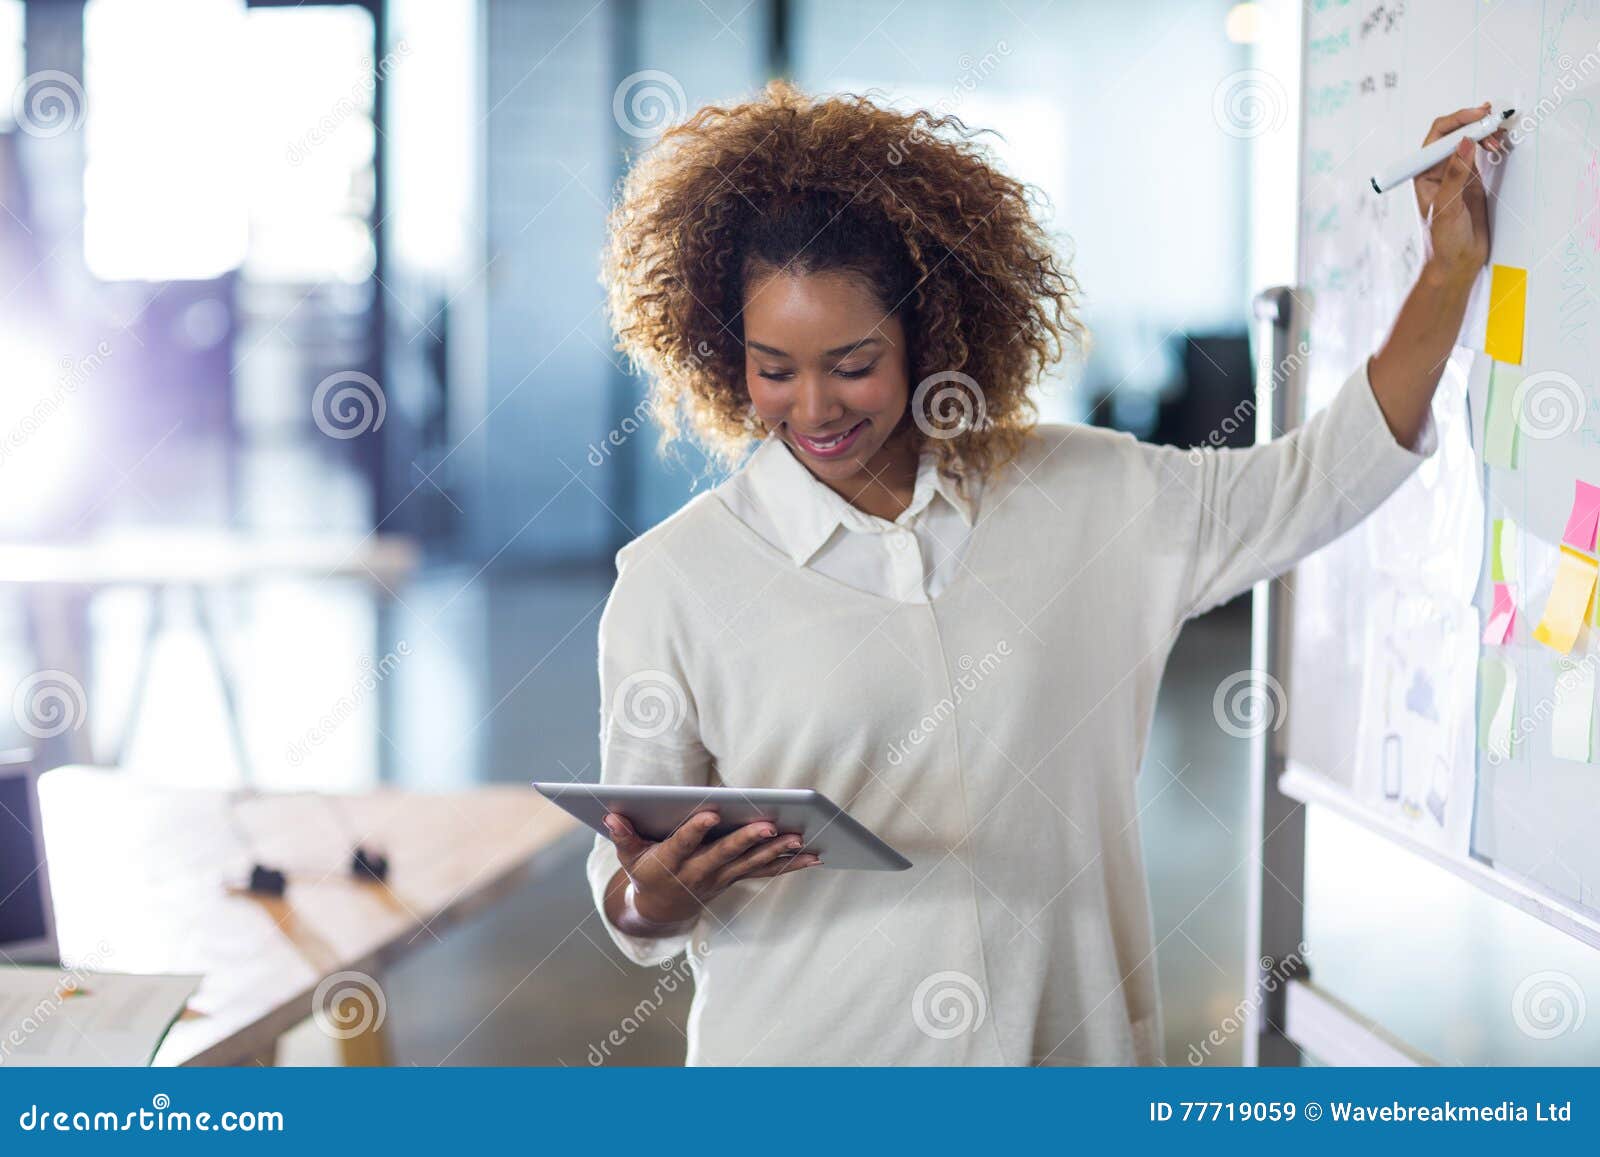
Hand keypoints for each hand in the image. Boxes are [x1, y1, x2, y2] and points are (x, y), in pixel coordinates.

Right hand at [604, 809, 820, 928]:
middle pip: (726, 855)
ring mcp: (720, 877)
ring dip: (777, 852)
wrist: (661, 909)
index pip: (683, 844)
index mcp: (670, 862)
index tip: (709, 812)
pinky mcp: (736, 877)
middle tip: (770, 824)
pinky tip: (814, 855)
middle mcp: (698, 872)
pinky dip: (790, 864)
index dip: (695, 830)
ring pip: (752, 864)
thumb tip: (612, 815)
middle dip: (748, 840)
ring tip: (800, 838)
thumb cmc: (645, 871)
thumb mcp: (628, 856)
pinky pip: (766, 871)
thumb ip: (623, 836)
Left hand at [1413, 103, 1505, 284]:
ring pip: (1471, 142)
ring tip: (1499, 137)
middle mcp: (1439, 170)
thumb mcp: (1446, 207)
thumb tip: (1464, 143)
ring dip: (1486, 134)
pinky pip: (1482, 155)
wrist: (1456, 264)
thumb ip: (1455, 175)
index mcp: (1424, 173)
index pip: (1438, 136)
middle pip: (1456, 134)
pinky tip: (1500, 143)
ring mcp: (1457, 174)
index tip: (1479, 117)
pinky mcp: (1473, 181)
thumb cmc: (1441, 242)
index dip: (1458, 121)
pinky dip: (1492, 145)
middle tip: (1496, 123)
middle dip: (1475, 124)